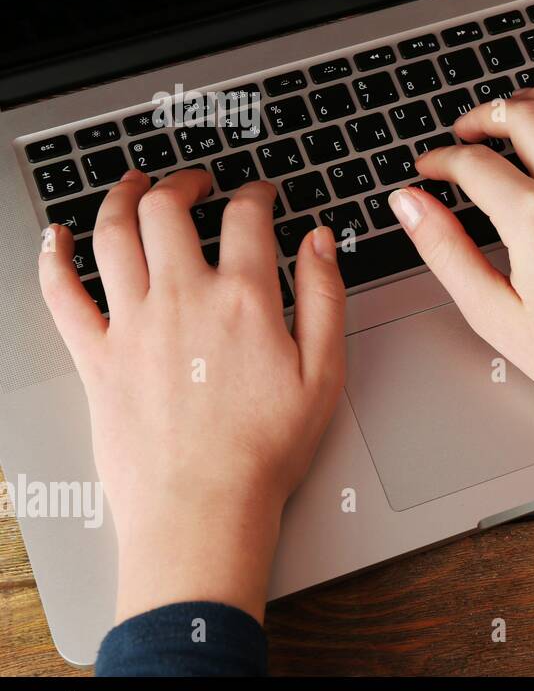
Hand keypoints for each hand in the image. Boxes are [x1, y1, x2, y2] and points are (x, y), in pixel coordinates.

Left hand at [38, 169, 345, 621]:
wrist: (202, 508)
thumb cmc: (265, 451)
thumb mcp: (324, 373)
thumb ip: (324, 298)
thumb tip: (321, 244)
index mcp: (243, 300)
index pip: (246, 217)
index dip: (257, 194)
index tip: (262, 195)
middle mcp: (182, 298)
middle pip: (168, 210)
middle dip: (182, 183)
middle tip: (194, 183)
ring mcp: (132, 324)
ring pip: (112, 234)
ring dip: (120, 197)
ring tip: (132, 185)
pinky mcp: (95, 356)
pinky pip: (61, 292)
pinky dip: (53, 256)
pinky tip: (55, 237)